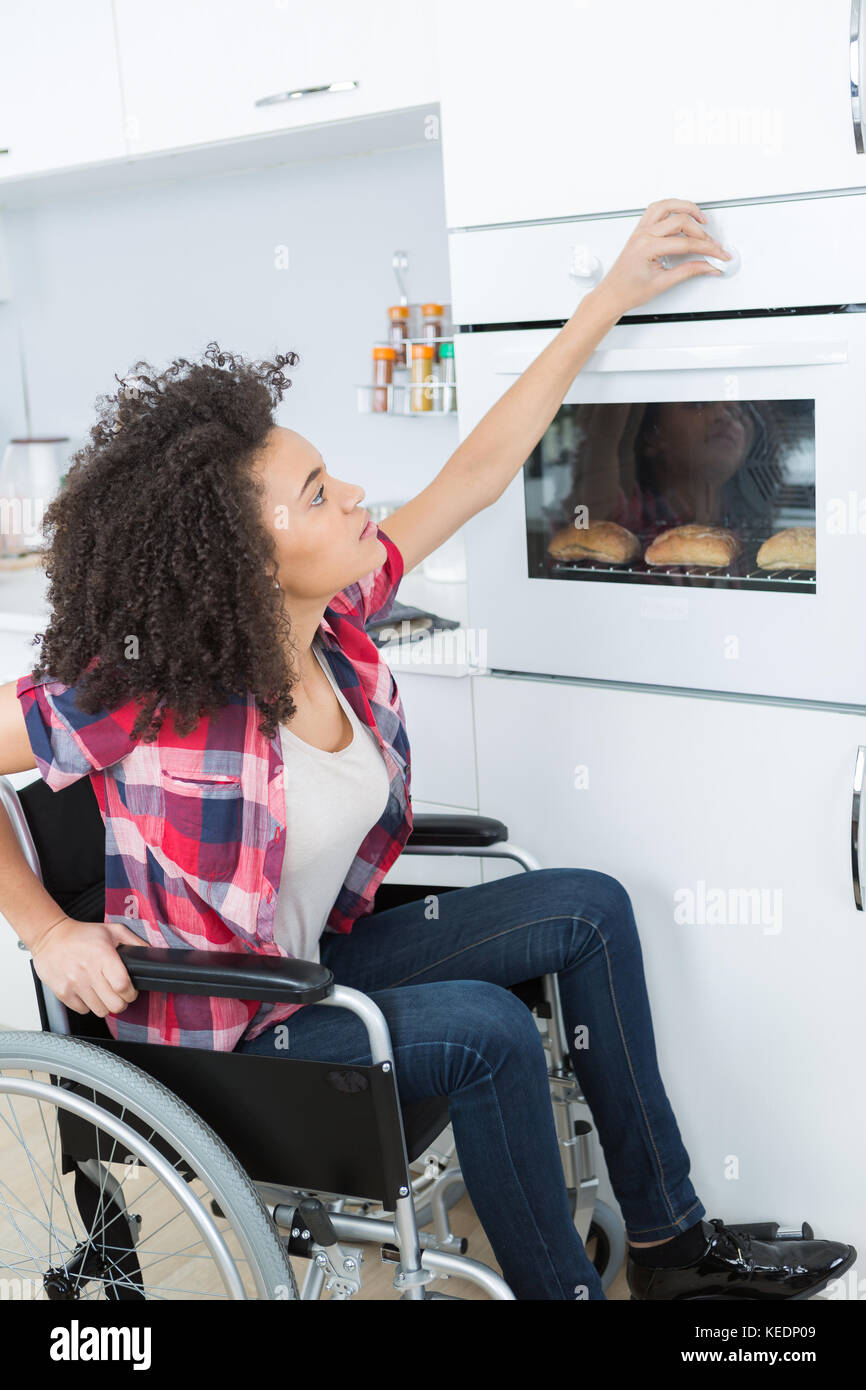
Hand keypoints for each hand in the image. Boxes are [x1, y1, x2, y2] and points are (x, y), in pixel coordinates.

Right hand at [30, 916, 141, 1016]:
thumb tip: (150, 953)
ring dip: (105, 1004)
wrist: (50, 937)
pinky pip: (83, 1010)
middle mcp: (88, 971)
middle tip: (119, 994)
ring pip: (100, 1011)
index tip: (131, 990)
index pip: (123, 986)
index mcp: (103, 956)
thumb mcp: (112, 930)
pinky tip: (88, 992)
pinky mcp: (63, 993)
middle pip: (115, 1005)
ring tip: (103, 992)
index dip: (131, 993)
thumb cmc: (82, 934)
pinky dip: (88, 1005)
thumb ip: (134, 941)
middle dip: (122, 1002)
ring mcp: (74, 984)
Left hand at [592, 199, 730, 315]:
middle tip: (712, 245)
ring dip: (687, 209)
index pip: (686, 243)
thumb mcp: (663, 283)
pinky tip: (682, 215)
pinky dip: (672, 208)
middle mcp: (643, 234)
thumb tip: (708, 266)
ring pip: (668, 206)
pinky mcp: (640, 230)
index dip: (707, 249)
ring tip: (701, 220)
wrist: (612, 294)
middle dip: (701, 233)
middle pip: (680, 221)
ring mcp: (640, 229)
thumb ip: (688, 271)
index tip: (718, 254)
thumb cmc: (629, 291)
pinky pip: (657, 209)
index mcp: (647, 246)